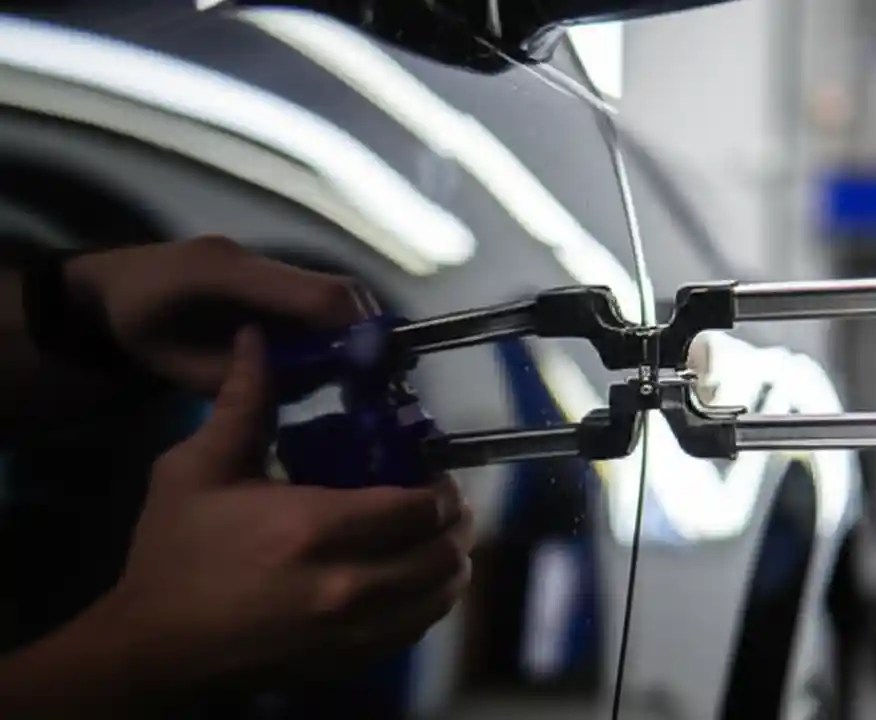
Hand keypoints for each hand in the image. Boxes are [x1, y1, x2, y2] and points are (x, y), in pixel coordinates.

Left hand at [64, 235, 366, 391]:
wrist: (99, 290)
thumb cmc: (135, 333)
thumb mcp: (180, 369)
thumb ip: (243, 375)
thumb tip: (311, 377)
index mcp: (226, 276)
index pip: (313, 297)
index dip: (353, 331)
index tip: (376, 367)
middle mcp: (249, 257)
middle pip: (335, 285)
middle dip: (366, 328)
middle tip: (380, 371)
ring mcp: (256, 257)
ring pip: (329, 285)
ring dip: (351, 324)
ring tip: (358, 367)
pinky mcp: (259, 267)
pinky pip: (310, 289)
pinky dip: (331, 319)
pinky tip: (328, 352)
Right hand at [104, 328, 472, 697]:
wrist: (152, 646)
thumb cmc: (174, 552)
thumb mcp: (197, 470)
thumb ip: (242, 405)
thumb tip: (258, 338)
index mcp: (315, 527)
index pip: (418, 507)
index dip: (439, 486)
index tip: (431, 471)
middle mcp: (347, 584)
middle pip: (442, 552)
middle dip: (454, 522)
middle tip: (444, 502)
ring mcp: (352, 632)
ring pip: (439, 597)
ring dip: (451, 563)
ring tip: (439, 538)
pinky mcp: (348, 661)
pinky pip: (416, 630)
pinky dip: (429, 602)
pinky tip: (416, 581)